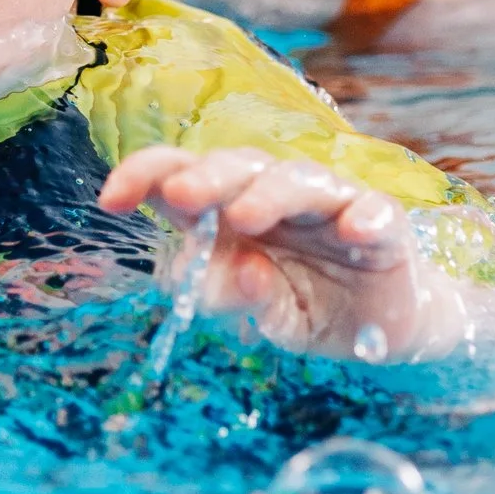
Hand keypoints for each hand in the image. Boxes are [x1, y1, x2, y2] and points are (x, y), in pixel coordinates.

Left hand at [99, 145, 467, 358]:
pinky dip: (368, 216)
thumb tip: (237, 272)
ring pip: (302, 180)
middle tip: (181, 196)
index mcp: (230, 211)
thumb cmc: (305, 304)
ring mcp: (332, 207)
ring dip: (272, 193)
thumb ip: (231, 295)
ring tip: (246, 217)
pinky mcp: (384, 230)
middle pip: (240, 166)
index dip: (146, 175)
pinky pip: (378, 213)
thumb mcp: (258, 312)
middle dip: (207, 176)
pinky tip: (356, 227)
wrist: (382, 327)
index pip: (182, 176)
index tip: (110, 199)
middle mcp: (277, 196)